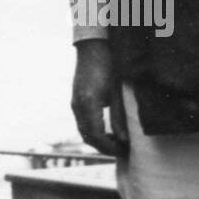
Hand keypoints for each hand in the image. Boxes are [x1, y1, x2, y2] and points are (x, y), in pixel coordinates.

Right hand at [71, 39, 127, 155]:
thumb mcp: (117, 93)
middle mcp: (77, 105)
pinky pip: (82, 122)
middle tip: (122, 151)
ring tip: (116, 143)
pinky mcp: (75, 100)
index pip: (96, 135)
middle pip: (87, 136)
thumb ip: (118, 118)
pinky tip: (106, 131)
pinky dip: (93, 131)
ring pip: (83, 131)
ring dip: (98, 141)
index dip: (110, 147)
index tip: (124, 151)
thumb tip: (124, 140)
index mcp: (88, 103)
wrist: (93, 47)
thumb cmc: (108, 66)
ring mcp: (74, 103)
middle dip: (104, 148)